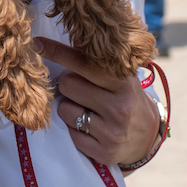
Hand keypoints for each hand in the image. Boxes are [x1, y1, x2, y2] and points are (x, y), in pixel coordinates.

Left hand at [35, 36, 159, 165]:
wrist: (148, 138)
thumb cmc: (127, 99)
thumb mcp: (121, 78)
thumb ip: (100, 60)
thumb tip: (76, 34)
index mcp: (123, 84)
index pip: (84, 63)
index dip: (58, 52)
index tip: (38, 43)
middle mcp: (119, 107)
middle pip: (67, 84)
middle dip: (68, 85)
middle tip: (82, 89)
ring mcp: (111, 132)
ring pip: (65, 110)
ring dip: (69, 108)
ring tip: (87, 110)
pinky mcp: (103, 152)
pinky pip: (70, 134)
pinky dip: (74, 129)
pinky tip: (90, 128)